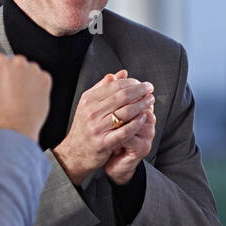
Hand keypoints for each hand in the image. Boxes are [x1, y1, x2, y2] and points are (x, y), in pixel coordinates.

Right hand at [0, 51, 51, 141]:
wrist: (16, 128)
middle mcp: (17, 62)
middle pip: (6, 62)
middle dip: (3, 75)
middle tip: (1, 93)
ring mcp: (33, 70)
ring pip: (21, 69)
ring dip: (17, 78)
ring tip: (13, 96)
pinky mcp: (44, 79)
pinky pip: (35, 77)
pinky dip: (31, 84)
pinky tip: (24, 96)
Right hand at [53, 70, 153, 185]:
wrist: (74, 152)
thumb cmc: (85, 126)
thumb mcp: (89, 104)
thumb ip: (104, 88)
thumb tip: (121, 73)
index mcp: (88, 100)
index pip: (115, 85)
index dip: (132, 82)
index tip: (143, 83)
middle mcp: (91, 112)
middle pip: (122, 96)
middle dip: (140, 91)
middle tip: (150, 89)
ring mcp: (97, 128)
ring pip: (125, 112)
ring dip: (141, 105)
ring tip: (150, 101)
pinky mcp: (104, 142)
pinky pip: (125, 131)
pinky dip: (137, 123)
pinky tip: (144, 117)